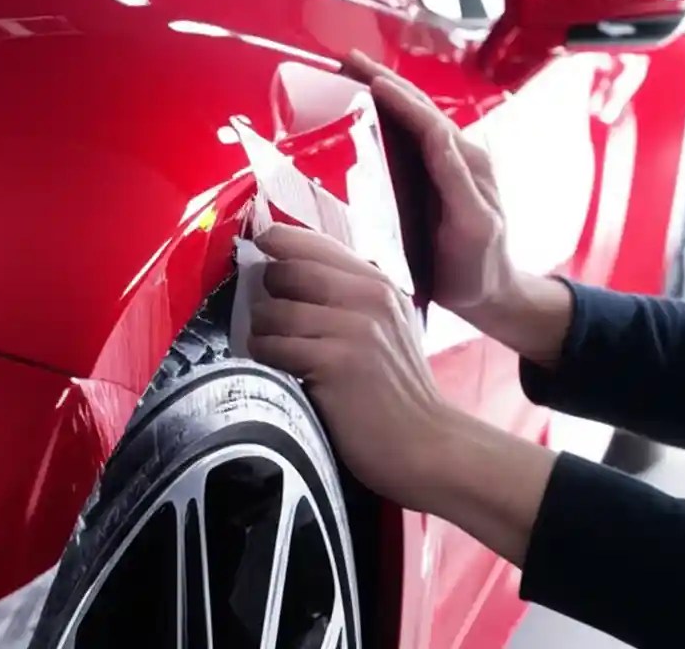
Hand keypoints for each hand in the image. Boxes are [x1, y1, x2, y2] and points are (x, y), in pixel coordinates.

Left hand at [247, 224, 457, 511]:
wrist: (425, 444)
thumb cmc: (395, 387)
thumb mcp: (385, 324)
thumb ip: (347, 294)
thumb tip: (285, 270)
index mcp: (378, 282)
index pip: (316, 243)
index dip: (278, 240)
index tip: (258, 247)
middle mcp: (368, 297)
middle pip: (287, 270)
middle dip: (265, 291)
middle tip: (267, 317)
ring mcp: (353, 329)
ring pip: (274, 310)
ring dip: (261, 330)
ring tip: (271, 346)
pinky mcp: (335, 363)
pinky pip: (274, 347)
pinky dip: (264, 355)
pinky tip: (276, 367)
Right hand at [343, 50, 573, 364]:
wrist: (488, 293)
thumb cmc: (480, 267)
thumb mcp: (475, 228)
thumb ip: (460, 184)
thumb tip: (439, 140)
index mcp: (466, 163)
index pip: (427, 120)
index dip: (398, 98)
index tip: (368, 80)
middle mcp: (455, 156)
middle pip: (415, 107)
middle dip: (380, 80)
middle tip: (345, 60)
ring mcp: (440, 166)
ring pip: (407, 118)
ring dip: (377, 92)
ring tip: (346, 74)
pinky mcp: (426, 179)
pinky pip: (402, 139)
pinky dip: (379, 118)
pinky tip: (357, 115)